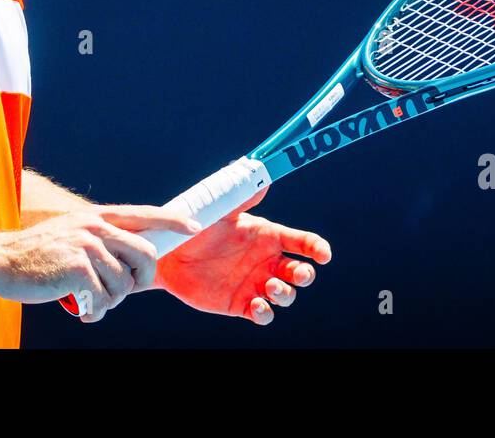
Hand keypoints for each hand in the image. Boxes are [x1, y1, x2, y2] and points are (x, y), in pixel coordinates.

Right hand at [0, 205, 199, 321]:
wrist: (1, 261)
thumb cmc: (39, 255)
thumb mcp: (74, 233)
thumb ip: (103, 239)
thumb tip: (135, 259)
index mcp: (97, 217)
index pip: (145, 214)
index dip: (172, 220)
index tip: (193, 226)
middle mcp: (96, 227)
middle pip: (145, 255)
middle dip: (141, 280)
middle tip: (125, 291)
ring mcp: (87, 246)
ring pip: (124, 284)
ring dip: (111, 301)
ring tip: (91, 300)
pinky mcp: (78, 268)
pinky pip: (104, 298)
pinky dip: (96, 311)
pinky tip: (82, 310)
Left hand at [151, 189, 331, 324]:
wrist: (170, 253)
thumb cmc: (198, 225)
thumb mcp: (221, 209)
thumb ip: (243, 197)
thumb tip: (265, 180)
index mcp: (268, 236)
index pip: (302, 242)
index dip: (317, 248)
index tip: (324, 254)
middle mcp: (266, 261)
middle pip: (300, 272)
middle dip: (305, 275)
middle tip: (297, 273)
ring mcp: (255, 283)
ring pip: (285, 295)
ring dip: (285, 294)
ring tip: (270, 286)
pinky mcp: (240, 303)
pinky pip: (262, 314)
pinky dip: (265, 313)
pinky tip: (257, 306)